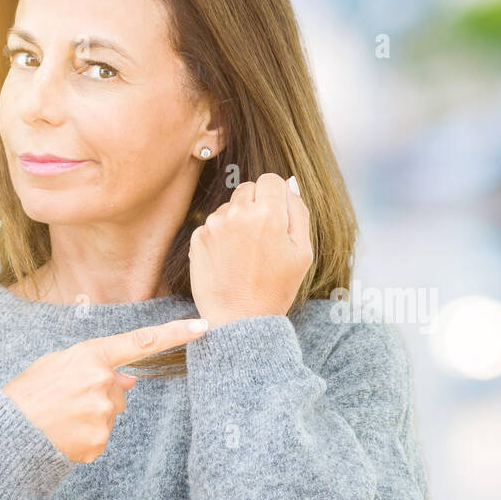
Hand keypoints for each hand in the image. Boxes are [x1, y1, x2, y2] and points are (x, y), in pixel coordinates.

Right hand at [3, 318, 207, 462]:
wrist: (5, 433)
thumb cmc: (28, 393)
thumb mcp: (56, 366)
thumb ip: (95, 367)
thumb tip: (130, 381)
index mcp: (90, 356)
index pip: (141, 341)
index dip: (175, 333)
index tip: (203, 326)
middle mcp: (102, 383)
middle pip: (120, 390)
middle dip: (99, 395)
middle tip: (65, 401)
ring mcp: (102, 415)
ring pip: (111, 415)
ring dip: (92, 417)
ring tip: (60, 418)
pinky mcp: (99, 443)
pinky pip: (102, 438)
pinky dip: (86, 438)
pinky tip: (63, 434)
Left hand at [188, 172, 312, 327]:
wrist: (240, 320)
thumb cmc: (276, 289)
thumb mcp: (302, 252)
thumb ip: (299, 212)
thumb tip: (290, 183)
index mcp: (268, 213)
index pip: (271, 180)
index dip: (277, 196)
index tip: (277, 215)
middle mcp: (237, 213)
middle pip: (248, 188)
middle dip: (257, 205)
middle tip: (263, 238)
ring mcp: (214, 225)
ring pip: (229, 207)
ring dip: (238, 221)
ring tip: (245, 253)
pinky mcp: (197, 238)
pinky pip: (213, 224)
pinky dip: (221, 236)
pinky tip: (230, 260)